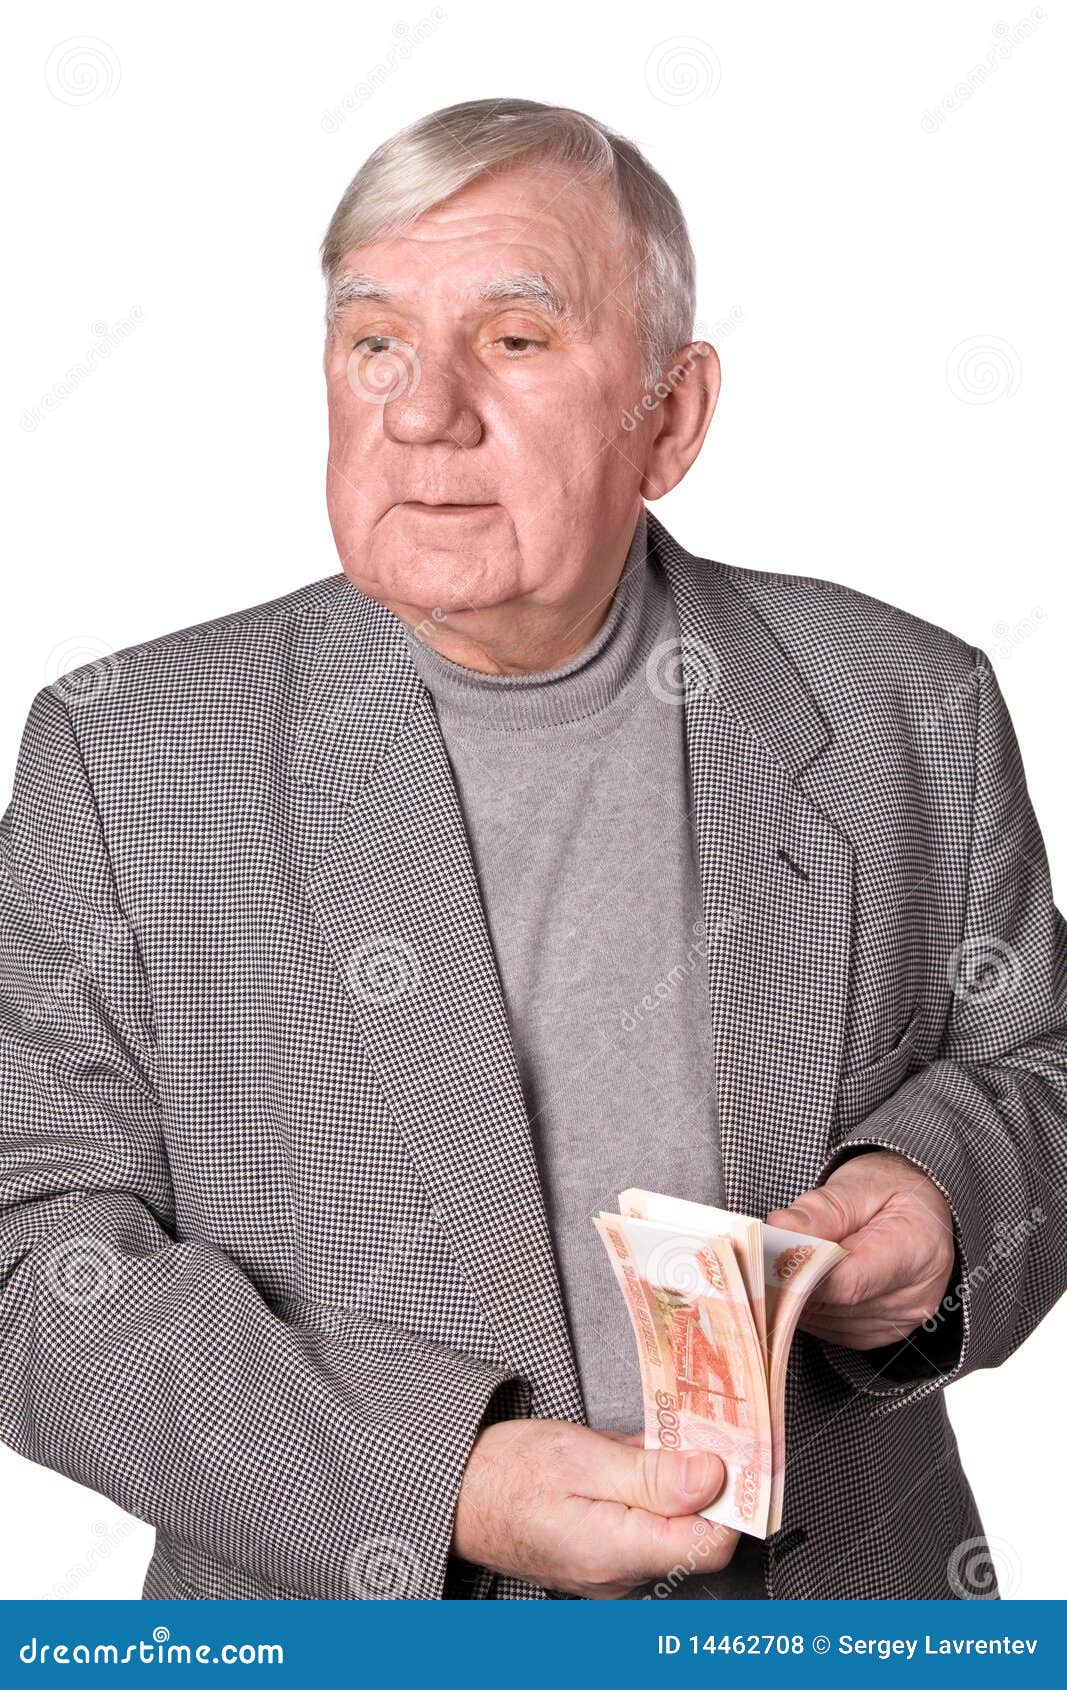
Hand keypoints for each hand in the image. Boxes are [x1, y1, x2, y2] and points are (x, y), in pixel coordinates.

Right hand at [452, 1419, 737, 1597]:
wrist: (457, 1494)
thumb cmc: (508, 1473)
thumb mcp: (583, 1456)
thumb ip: (652, 1473)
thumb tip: (712, 1476)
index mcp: (617, 1551)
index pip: (711, 1543)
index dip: (729, 1496)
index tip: (726, 1452)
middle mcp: (620, 1576)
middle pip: (694, 1535)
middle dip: (696, 1482)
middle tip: (678, 1436)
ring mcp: (612, 1574)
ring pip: (671, 1528)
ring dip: (668, 1485)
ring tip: (634, 1451)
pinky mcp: (604, 1562)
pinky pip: (646, 1529)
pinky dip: (646, 1495)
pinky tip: (622, 1469)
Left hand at [767, 1150, 955, 1350]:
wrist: (922, 1205)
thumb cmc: (891, 1188)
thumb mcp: (859, 1184)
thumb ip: (821, 1209)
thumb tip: (780, 1229)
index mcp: (918, 1248)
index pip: (848, 1281)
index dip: (801, 1274)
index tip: (767, 1257)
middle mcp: (918, 1293)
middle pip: (837, 1304)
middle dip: (795, 1281)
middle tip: (767, 1254)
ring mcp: (904, 1319)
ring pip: (831, 1322)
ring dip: (802, 1297)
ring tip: (790, 1261)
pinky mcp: (886, 1332)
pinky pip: (836, 1330)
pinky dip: (815, 1309)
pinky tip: (809, 1281)